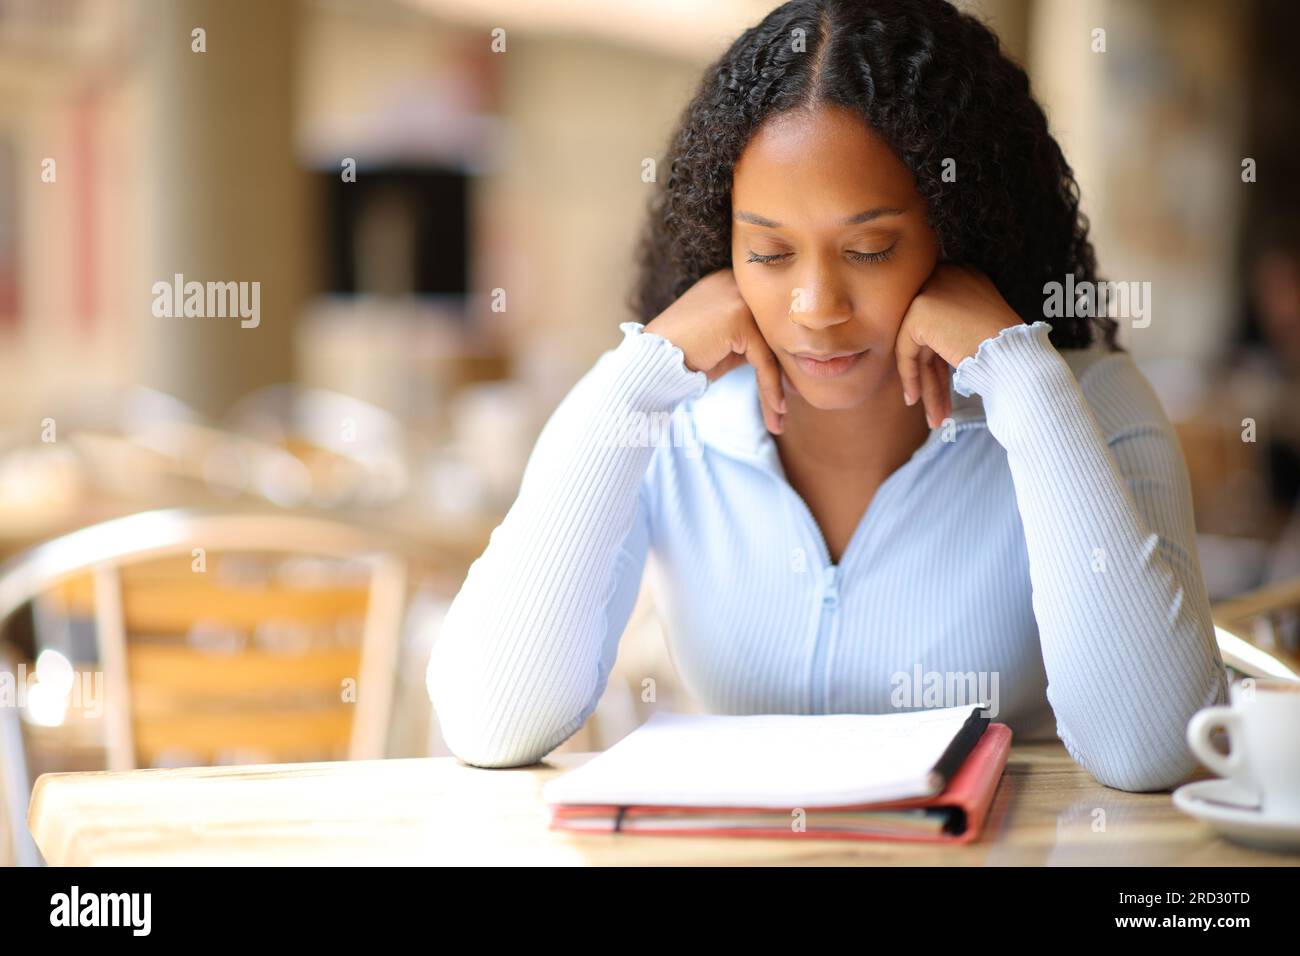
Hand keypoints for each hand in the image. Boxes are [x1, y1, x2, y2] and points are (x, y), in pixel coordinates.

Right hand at [644, 269, 785, 433]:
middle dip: (783, 374)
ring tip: (779, 417)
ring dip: (777, 387)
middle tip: (785, 407)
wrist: (651, 361)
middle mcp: (738, 282)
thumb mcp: (725, 344)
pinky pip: (763, 358)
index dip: (779, 358)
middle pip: (774, 334)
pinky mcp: (739, 316)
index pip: (768, 322)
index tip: (787, 389)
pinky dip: (769, 387)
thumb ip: (753, 341)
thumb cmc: (685, 354)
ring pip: (772, 348)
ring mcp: (739, 296)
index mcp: (734, 282)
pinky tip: (775, 409)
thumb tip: (791, 363)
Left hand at [895, 263, 1023, 428]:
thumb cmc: (1010, 348)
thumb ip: (951, 330)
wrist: (1018, 353)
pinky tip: (915, 401)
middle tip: (937, 409)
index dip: (937, 357)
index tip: (940, 386)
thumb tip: (922, 352)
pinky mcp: (919, 312)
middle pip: (928, 335)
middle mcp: (947, 276)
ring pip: (918, 346)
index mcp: (964, 276)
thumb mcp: (978, 328)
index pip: (939, 321)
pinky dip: (910, 377)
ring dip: (926, 385)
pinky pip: (906, 350)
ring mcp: (931, 291)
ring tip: (933, 418)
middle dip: (932, 377)